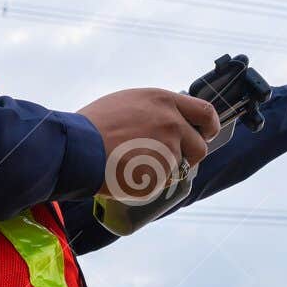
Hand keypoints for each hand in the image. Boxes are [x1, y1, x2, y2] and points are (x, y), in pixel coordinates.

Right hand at [77, 88, 220, 200]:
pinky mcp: (159, 176)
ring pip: (177, 168)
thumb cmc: (95, 124)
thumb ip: (157, 110)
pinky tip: (126, 173)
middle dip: (188, 156)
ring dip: (161, 169)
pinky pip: (160, 184)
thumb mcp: (130, 102)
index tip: (206, 134)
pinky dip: (147, 183)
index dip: (210, 127)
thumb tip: (172, 120)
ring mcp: (167, 151)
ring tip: (132, 163)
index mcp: (165, 102)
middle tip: (167, 159)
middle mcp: (172, 124)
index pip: (206, 113)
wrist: (77, 147)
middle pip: (200, 147)